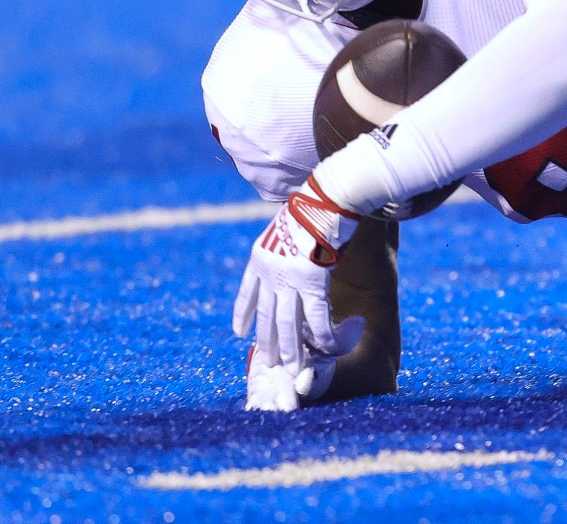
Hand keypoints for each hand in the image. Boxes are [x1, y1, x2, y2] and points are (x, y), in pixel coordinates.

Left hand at [232, 178, 365, 403]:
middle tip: (268, 364)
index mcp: (260, 258)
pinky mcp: (313, 283)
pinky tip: (327, 347)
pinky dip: (323, 334)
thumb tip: (298, 242)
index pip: (247, 294)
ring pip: (289, 324)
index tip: (239, 334)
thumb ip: (287, 241)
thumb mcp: (286, 224)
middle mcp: (271, 273)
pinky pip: (317, 317)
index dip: (243, 315)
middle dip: (268, 342)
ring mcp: (290, 280)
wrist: (323, 199)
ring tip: (291, 367)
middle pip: (268, 316)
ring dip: (291, 348)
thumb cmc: (312, 205)